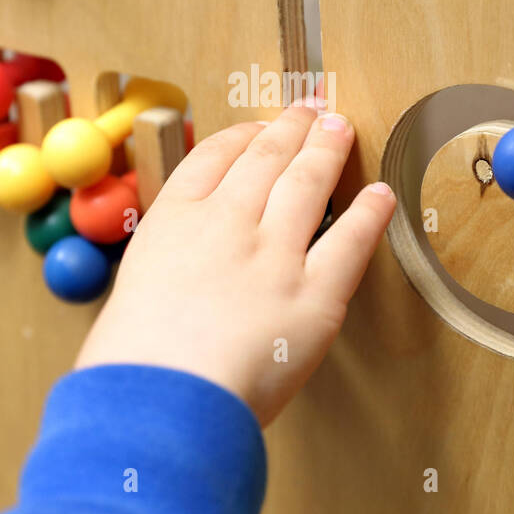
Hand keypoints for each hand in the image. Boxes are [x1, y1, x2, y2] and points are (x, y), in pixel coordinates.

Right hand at [74, 101, 395, 426]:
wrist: (159, 403)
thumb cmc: (133, 365)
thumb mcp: (132, 293)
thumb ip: (172, 265)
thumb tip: (194, 267)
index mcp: (175, 219)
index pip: (214, 156)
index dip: (245, 136)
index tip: (260, 129)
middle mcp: (227, 222)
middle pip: (266, 158)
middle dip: (293, 128)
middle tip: (312, 110)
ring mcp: (274, 255)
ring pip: (308, 182)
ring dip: (329, 148)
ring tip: (342, 127)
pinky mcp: (315, 295)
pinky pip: (352, 241)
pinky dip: (370, 214)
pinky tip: (381, 196)